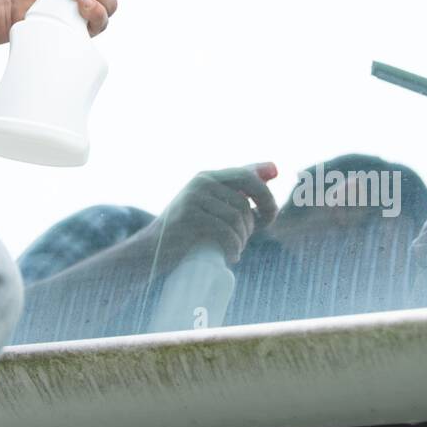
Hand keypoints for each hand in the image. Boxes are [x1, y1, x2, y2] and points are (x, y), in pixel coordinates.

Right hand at [143, 163, 278, 267]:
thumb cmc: (186, 231)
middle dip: (262, 214)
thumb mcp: (210, 205)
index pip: (248, 174)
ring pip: (238, 216)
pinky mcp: (189, 217)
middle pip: (247, 194)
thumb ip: (237, 188)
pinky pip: (225, 231)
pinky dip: (233, 247)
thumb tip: (275, 169)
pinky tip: (231, 256)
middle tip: (259, 232)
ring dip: (243, 238)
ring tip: (236, 249)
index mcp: (207, 176)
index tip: (270, 215)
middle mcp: (201, 182)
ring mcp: (194, 198)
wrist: (150, 250)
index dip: (266, 194)